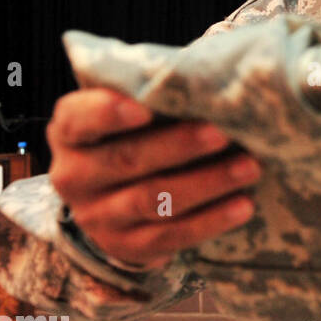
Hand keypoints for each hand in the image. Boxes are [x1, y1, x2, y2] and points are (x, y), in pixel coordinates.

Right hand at [47, 87, 260, 269]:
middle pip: (126, 160)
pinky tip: (244, 205)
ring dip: (206, 183)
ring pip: (153, 200)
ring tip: (249, 167)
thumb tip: (207, 73)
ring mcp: (98, 217)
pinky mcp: (128, 247)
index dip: (107, 113)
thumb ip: (153, 94)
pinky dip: (211, 221)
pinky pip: (172, 235)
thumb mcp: (132, 112)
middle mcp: (74, 175)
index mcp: (70, 132)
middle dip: (178, 146)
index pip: (79, 119)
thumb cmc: (138, 137)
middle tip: (222, 133)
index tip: (144, 107)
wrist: (117, 205)